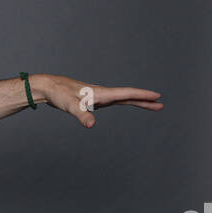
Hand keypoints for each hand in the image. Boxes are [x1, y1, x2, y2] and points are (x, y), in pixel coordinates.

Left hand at [34, 74, 162, 127]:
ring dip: (138, 102)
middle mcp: (103, 94)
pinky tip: (127, 103)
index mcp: (102, 93)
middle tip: (161, 105)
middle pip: (129, 97)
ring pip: (123, 99)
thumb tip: (91, 125)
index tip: (157, 96)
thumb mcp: (71, 107)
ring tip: (152, 106)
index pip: (126, 94)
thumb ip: (82, 115)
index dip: (142, 95)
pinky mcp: (94, 100)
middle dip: (145, 101)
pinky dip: (125, 102)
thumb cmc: (60, 95)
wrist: (50, 87)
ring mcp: (99, 96)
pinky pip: (115, 101)